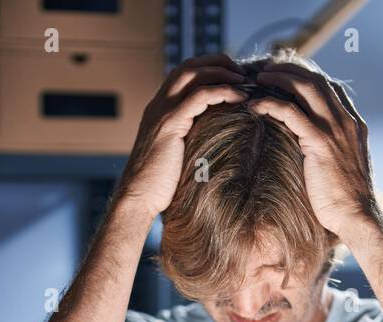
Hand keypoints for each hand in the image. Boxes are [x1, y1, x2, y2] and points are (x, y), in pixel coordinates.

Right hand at [115, 54, 248, 220]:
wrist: (137, 198)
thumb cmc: (159, 185)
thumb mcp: (176, 154)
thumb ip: (190, 139)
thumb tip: (216, 140)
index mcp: (160, 109)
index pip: (184, 74)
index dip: (210, 68)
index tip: (234, 75)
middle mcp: (158, 104)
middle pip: (188, 66)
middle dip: (218, 62)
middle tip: (243, 71)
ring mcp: (162, 112)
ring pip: (192, 74)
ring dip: (222, 72)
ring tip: (244, 80)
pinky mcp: (170, 124)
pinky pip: (199, 96)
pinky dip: (222, 92)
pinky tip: (239, 98)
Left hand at [249, 64, 375, 237]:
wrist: (356, 216)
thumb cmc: (345, 200)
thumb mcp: (343, 167)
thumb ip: (333, 150)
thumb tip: (312, 149)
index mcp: (353, 123)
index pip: (329, 86)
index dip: (305, 76)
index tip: (284, 75)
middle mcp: (346, 120)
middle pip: (316, 79)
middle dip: (289, 69)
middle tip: (266, 70)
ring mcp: (335, 129)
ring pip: (305, 87)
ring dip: (278, 78)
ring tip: (257, 79)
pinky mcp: (320, 142)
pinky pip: (291, 112)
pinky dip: (270, 104)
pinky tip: (254, 106)